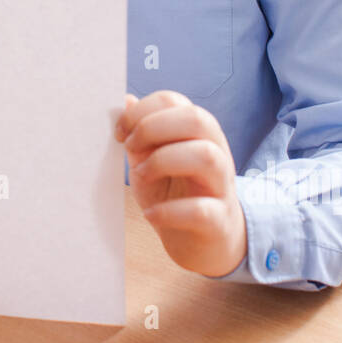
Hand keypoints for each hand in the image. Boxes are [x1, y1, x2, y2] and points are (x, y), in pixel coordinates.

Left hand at [115, 90, 246, 276]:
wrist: (204, 242)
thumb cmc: (175, 195)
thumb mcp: (151, 162)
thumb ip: (140, 134)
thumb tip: (125, 100)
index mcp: (197, 132)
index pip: (173, 101)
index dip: (140, 111)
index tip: (119, 133)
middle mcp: (216, 152)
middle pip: (197, 119)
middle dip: (153, 128)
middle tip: (130, 148)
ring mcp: (221, 186)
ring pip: (206, 156)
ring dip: (163, 161)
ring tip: (141, 176)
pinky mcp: (219, 220)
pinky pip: (201, 210)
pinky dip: (170, 212)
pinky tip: (151, 215)